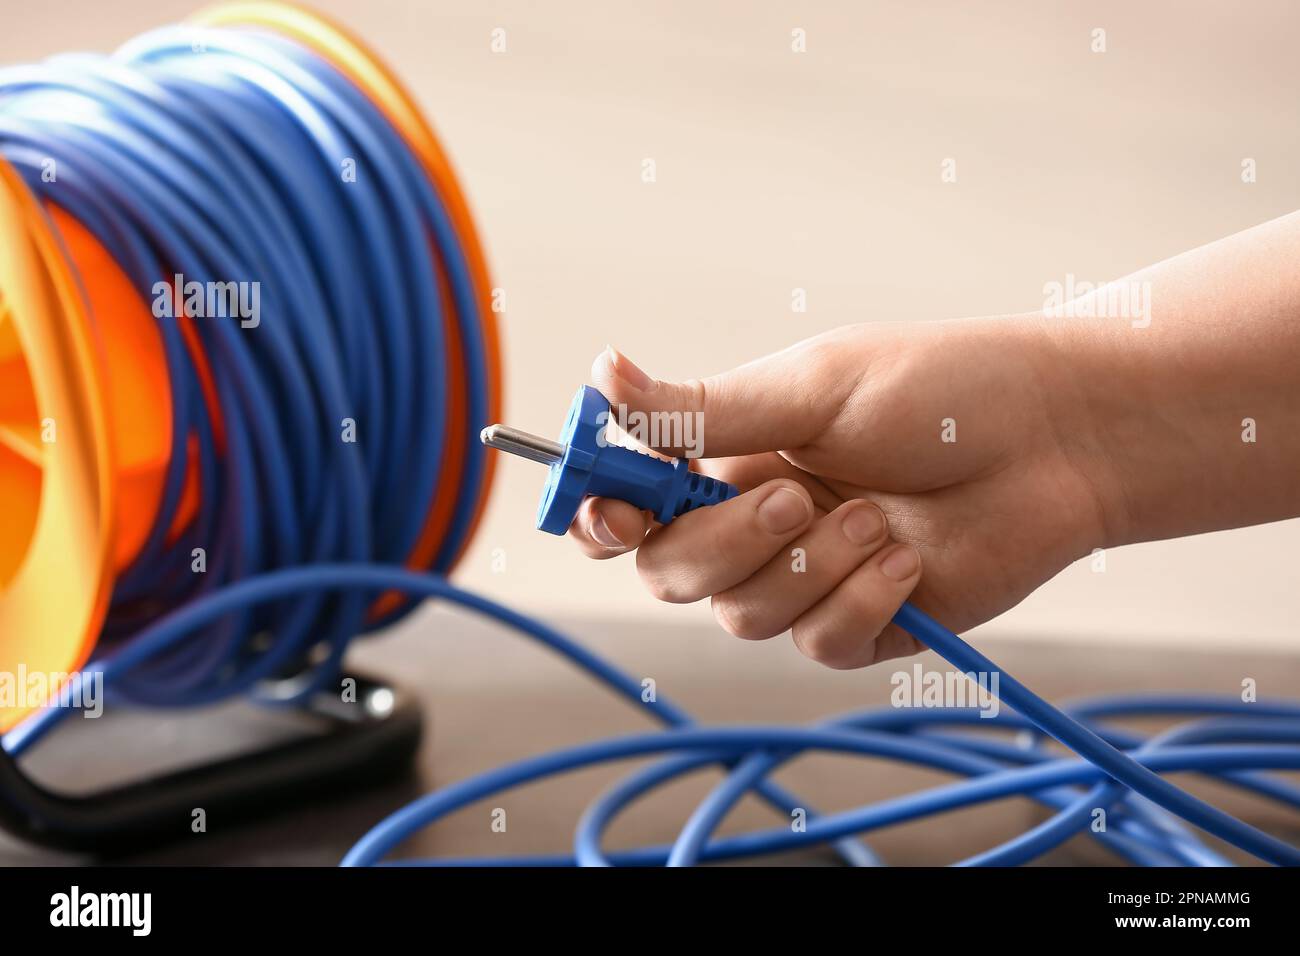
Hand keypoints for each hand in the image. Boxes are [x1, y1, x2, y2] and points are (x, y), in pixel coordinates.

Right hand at [568, 317, 1106, 667]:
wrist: (1061, 439)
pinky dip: (860, 602)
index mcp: (730, 453)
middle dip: (725, 545)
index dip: (605, 518)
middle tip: (796, 497)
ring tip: (882, 517)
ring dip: (812, 568)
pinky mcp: (862, 621)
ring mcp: (808, 574)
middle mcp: (756, 520)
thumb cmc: (943, 390)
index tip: (614, 515)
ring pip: (743, 616)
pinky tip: (909, 561)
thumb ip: (702, 406)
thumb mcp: (814, 387)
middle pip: (672, 572)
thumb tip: (602, 374)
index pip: (631, 504)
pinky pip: (818, 645)